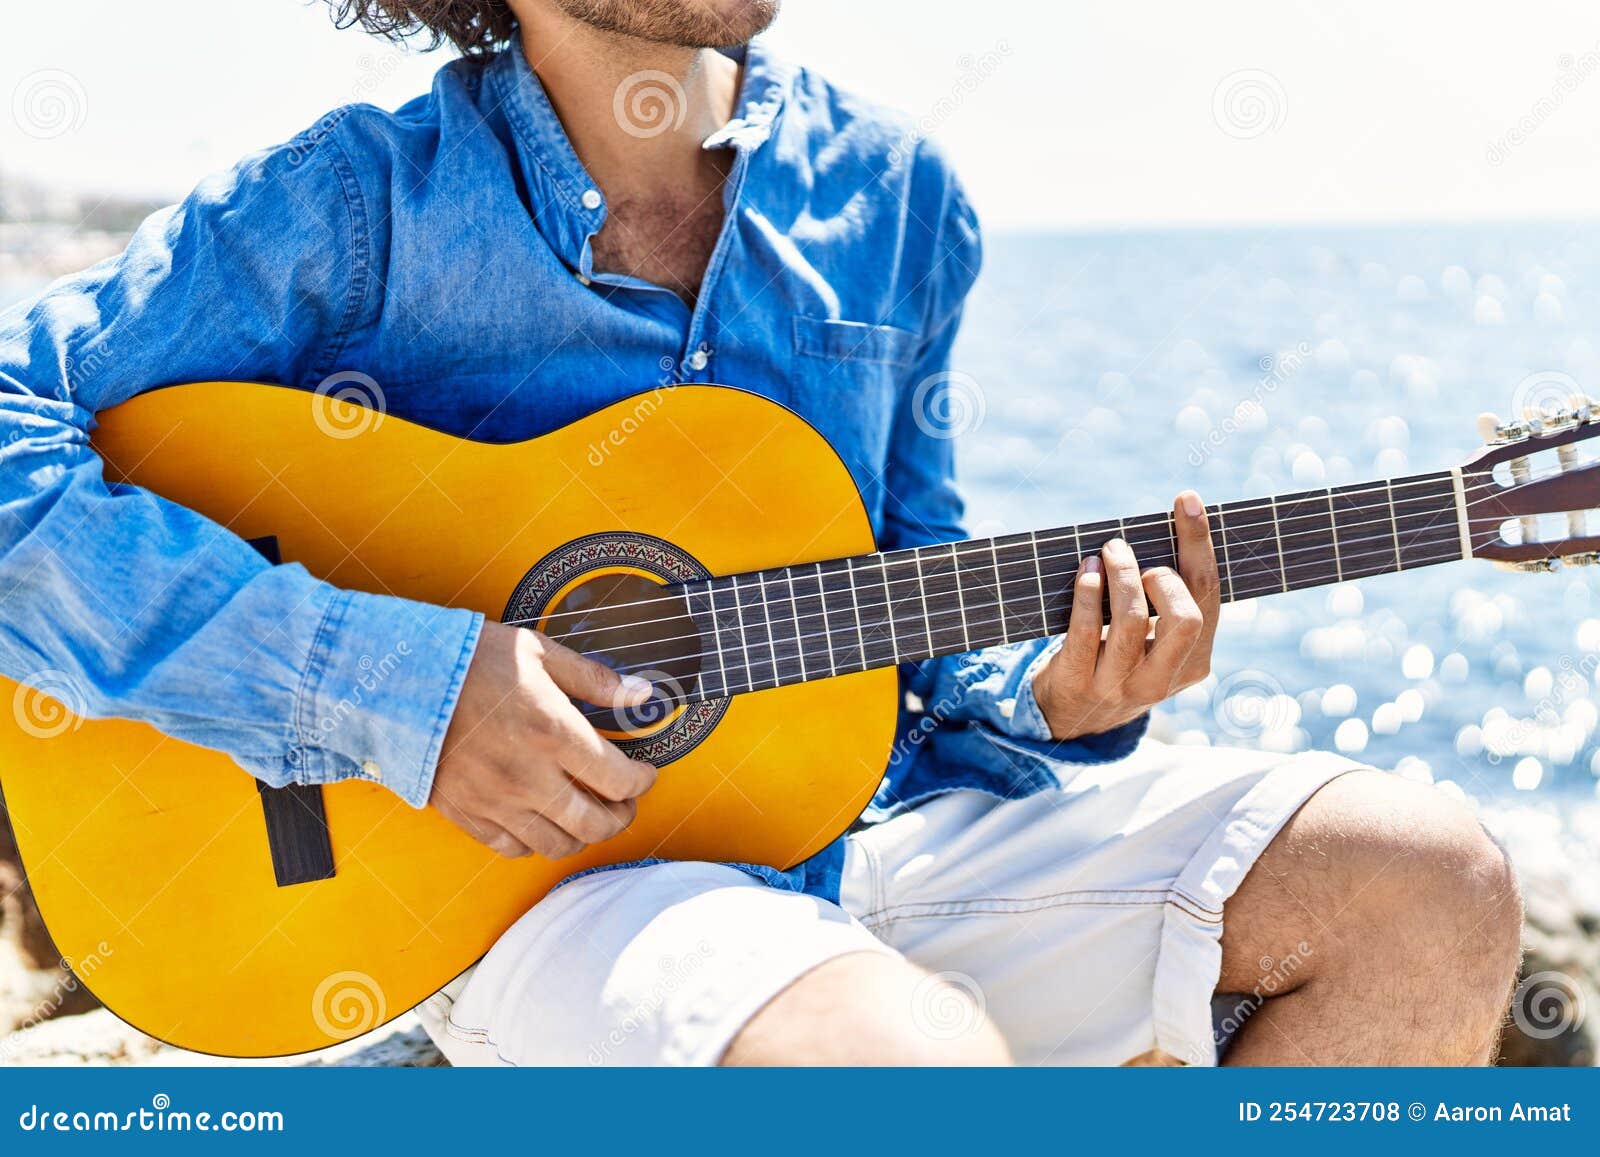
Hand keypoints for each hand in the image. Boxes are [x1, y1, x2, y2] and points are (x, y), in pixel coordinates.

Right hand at [429, 620, 656, 858]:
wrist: (397, 680)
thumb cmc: (469, 660)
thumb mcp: (538, 653)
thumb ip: (594, 679)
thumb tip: (641, 694)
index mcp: (553, 733)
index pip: (619, 779)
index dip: (642, 782)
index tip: (644, 773)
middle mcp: (529, 777)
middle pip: (595, 823)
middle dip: (621, 815)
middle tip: (623, 800)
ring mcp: (496, 802)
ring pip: (557, 845)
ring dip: (582, 834)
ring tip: (586, 812)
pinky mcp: (467, 814)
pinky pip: (513, 848)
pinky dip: (536, 841)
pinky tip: (541, 819)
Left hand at [1031, 491, 1219, 740]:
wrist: (1071, 713)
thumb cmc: (1118, 656)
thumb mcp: (1154, 640)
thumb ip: (1166, 599)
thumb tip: (1167, 526)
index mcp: (1195, 663)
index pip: (1209, 597)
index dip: (1199, 544)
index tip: (1187, 501)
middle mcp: (1164, 680)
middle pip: (1185, 616)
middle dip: (1162, 575)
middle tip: (1136, 557)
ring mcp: (1121, 686)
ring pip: (1132, 620)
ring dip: (1120, 575)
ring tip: (1108, 551)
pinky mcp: (1081, 682)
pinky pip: (1086, 631)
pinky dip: (1087, 592)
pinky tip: (1086, 569)